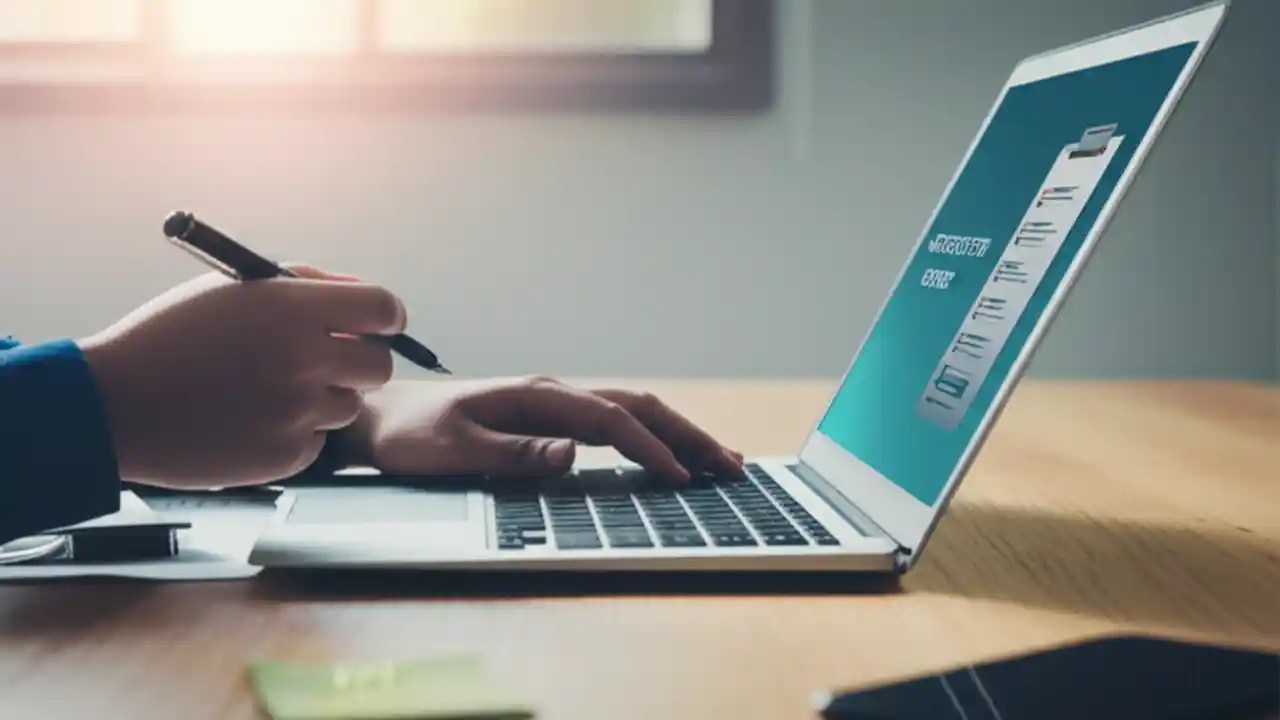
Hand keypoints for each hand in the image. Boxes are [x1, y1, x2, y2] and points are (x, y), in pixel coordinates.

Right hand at [81, 267, 404, 488]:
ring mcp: (297, 412)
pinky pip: (317, 440)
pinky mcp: (286, 455)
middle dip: (360, 360)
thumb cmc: (171, 338)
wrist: (114, 405)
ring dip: (322, 397)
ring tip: (264, 390)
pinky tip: (249, 420)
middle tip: (327, 361)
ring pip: (349, 405)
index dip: (385, 317)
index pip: (384, 308)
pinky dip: (295, 432)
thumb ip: (304, 287)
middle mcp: (304, 360)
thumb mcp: (235, 289)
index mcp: (293, 309)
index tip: (375, 325)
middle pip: (380, 365)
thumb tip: (360, 299)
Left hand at [335, 377, 743, 482]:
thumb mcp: (453, 451)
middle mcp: (553, 393)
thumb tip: (571, 452)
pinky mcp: (551, 416)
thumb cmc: (411, 436)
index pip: (610, 420)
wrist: (380, 418)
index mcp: (536, 397)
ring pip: (632, 410)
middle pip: (637, 407)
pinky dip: (651, 435)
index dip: (650, 448)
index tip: (682, 477)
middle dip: (687, 435)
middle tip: (732, 465)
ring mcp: (555, 402)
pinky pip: (614, 421)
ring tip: (720, 459)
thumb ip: (511, 453)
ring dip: (678, 432)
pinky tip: (668, 453)